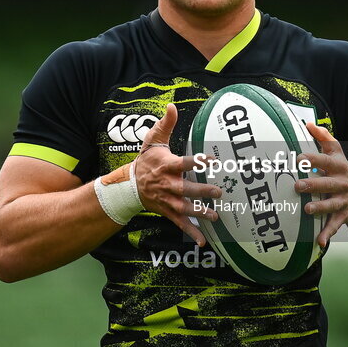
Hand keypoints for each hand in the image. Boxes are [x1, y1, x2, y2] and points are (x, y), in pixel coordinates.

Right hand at [135, 103, 219, 245]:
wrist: (129, 185)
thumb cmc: (146, 160)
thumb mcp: (153, 140)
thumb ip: (165, 124)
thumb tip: (172, 106)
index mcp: (166, 166)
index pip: (183, 163)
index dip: (197, 161)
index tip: (212, 160)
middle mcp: (167, 184)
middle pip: (185, 189)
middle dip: (201, 192)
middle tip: (218, 192)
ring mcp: (167, 200)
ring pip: (184, 208)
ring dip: (200, 213)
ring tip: (215, 216)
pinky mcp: (168, 212)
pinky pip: (180, 223)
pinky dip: (191, 233)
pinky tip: (203, 241)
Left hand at [295, 122, 347, 247]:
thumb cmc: (341, 170)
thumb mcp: (337, 153)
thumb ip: (324, 137)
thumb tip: (308, 123)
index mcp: (339, 166)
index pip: (325, 160)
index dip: (313, 158)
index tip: (298, 157)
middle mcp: (342, 183)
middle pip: (328, 183)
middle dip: (314, 184)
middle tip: (298, 185)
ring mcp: (343, 200)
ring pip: (332, 205)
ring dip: (320, 207)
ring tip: (308, 209)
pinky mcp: (343, 215)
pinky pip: (335, 225)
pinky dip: (327, 234)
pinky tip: (319, 242)